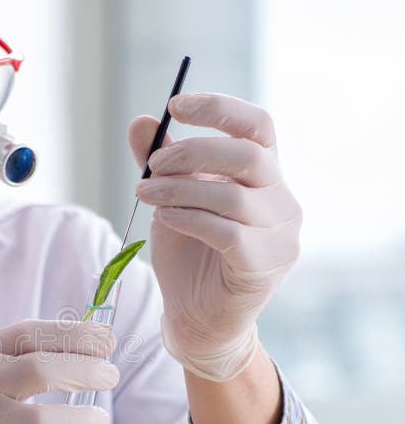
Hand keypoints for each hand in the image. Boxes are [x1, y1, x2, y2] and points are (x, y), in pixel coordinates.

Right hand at [0, 320, 118, 423]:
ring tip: (97, 421)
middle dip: (85, 369)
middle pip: (38, 368)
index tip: (105, 338)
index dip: (72, 333)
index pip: (26, 335)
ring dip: (81, 419)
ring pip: (41, 419)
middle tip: (110, 375)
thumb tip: (86, 353)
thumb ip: (15, 372)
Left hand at [128, 93, 300, 380]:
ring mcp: (281, 235)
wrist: (195, 318)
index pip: (257, 126)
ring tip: (146, 195)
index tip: (174, 105)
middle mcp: (281, 201)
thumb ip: (161, 164)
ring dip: (179, 189)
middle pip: (248, 155)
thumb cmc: (188, 257)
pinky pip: (227, 231)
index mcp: (264, 178)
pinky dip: (190, 219)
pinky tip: (166, 219)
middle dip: (192, 153)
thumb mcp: (171, 201)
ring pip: (233, 195)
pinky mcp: (265, 265)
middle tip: (150, 165)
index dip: (219, 108)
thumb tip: (140, 121)